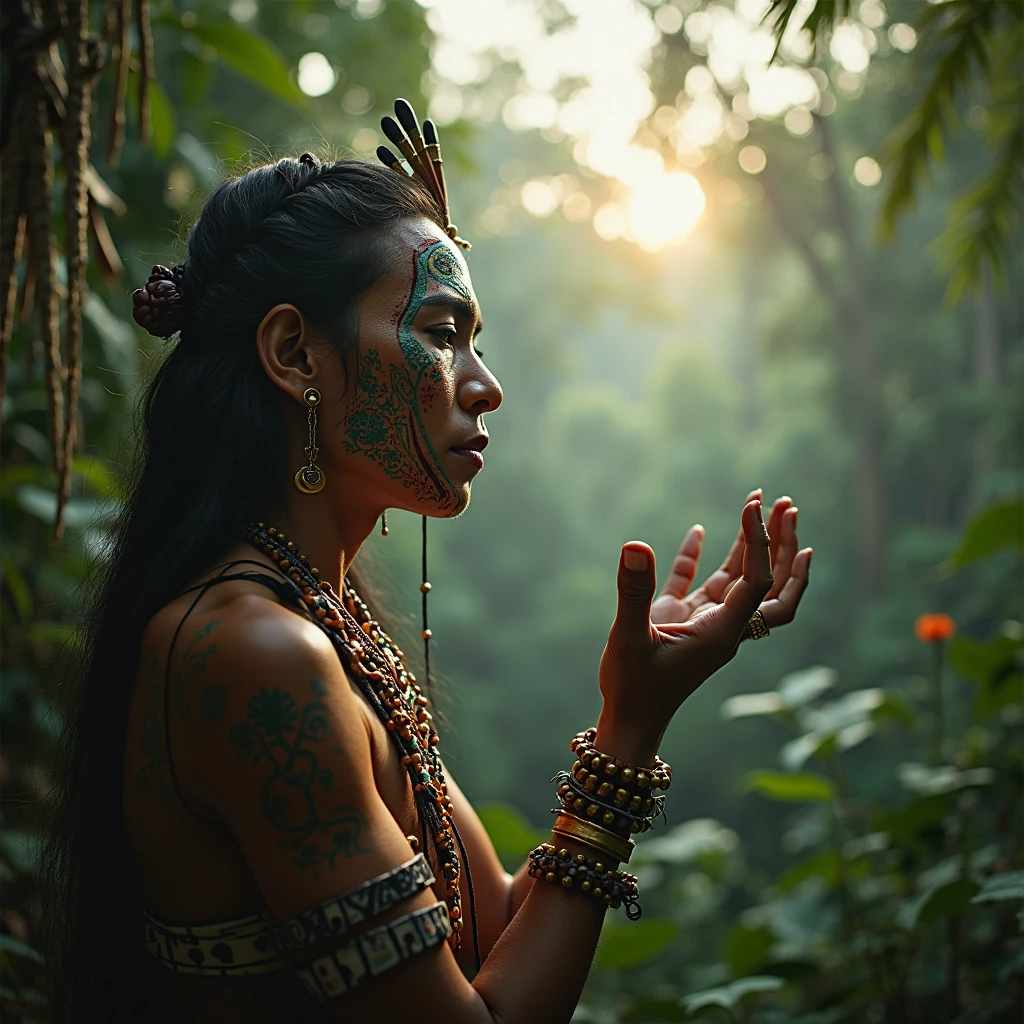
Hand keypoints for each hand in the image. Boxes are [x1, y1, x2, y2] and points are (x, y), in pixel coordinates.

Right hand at [597, 499, 775, 760]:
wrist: (628, 722)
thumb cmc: (633, 688)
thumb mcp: (630, 638)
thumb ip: (634, 592)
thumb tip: (635, 545)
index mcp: (722, 633)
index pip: (758, 581)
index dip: (761, 543)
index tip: (754, 507)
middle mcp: (722, 626)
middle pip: (771, 584)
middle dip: (782, 544)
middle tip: (786, 504)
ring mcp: (703, 623)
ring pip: (741, 580)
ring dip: (753, 545)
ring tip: (760, 505)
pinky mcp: (680, 622)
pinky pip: (699, 583)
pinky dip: (701, 557)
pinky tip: (699, 531)